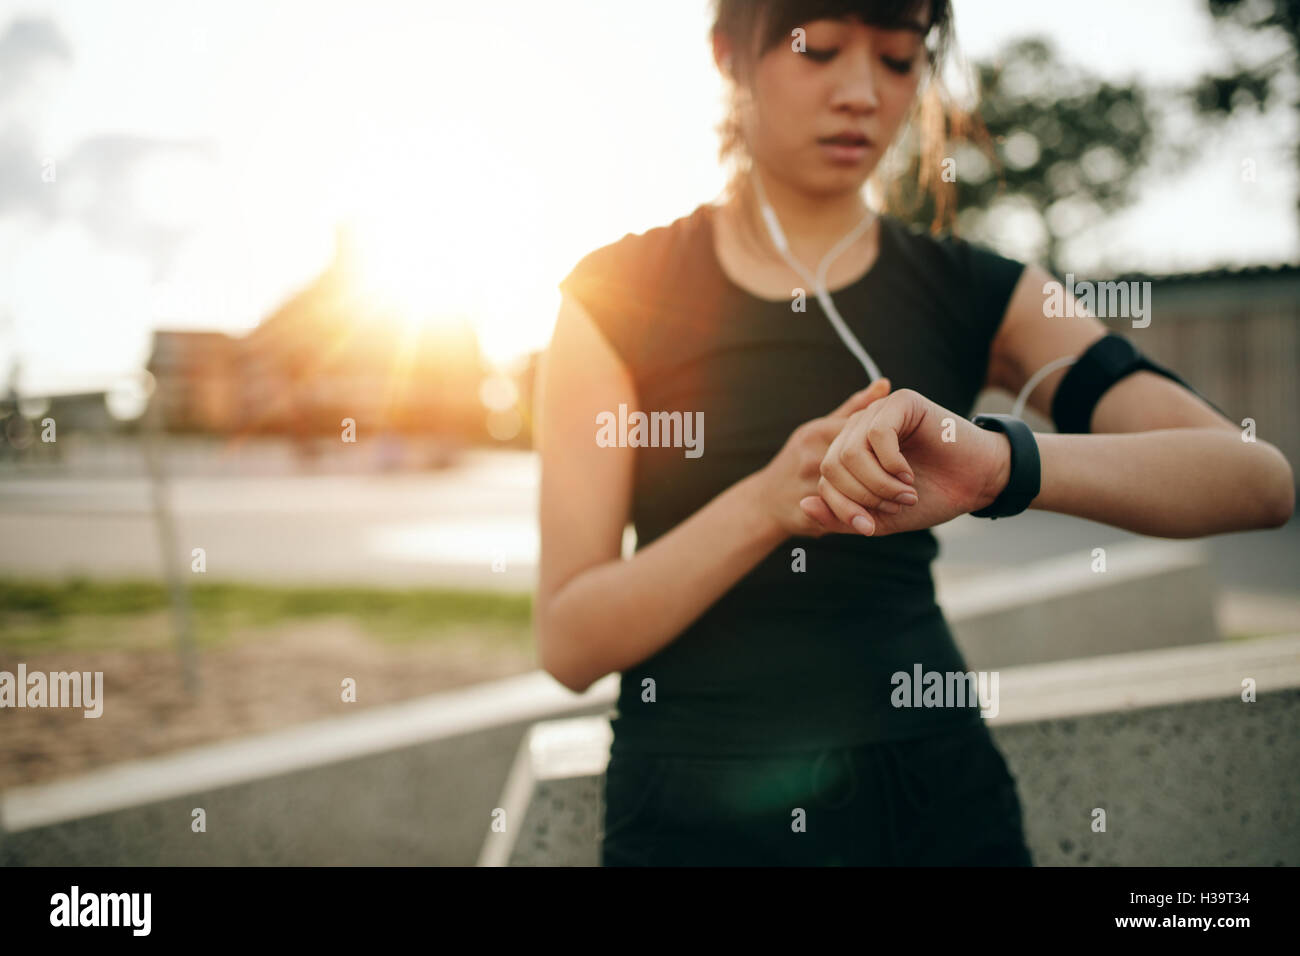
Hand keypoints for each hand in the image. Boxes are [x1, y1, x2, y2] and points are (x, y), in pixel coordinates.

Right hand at [753, 377, 909, 537]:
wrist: (764, 501)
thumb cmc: (800, 459)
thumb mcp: (825, 428)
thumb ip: (855, 409)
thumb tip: (885, 383)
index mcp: (818, 432)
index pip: (866, 438)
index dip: (891, 455)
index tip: (907, 468)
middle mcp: (810, 455)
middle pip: (864, 470)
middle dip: (887, 485)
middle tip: (908, 492)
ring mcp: (805, 484)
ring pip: (854, 496)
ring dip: (877, 504)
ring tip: (895, 508)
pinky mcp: (803, 512)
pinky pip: (839, 518)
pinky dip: (859, 520)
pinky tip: (873, 522)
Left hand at [800, 388, 1011, 536]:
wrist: (977, 483)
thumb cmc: (931, 497)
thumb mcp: (880, 517)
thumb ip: (842, 515)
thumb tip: (803, 504)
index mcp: (850, 452)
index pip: (825, 481)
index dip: (843, 509)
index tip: (870, 527)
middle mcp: (858, 428)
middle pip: (832, 467)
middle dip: (862, 496)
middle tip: (895, 505)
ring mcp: (877, 412)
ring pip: (851, 453)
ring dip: (879, 483)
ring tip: (905, 492)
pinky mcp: (900, 403)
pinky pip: (877, 434)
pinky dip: (892, 463)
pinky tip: (909, 474)